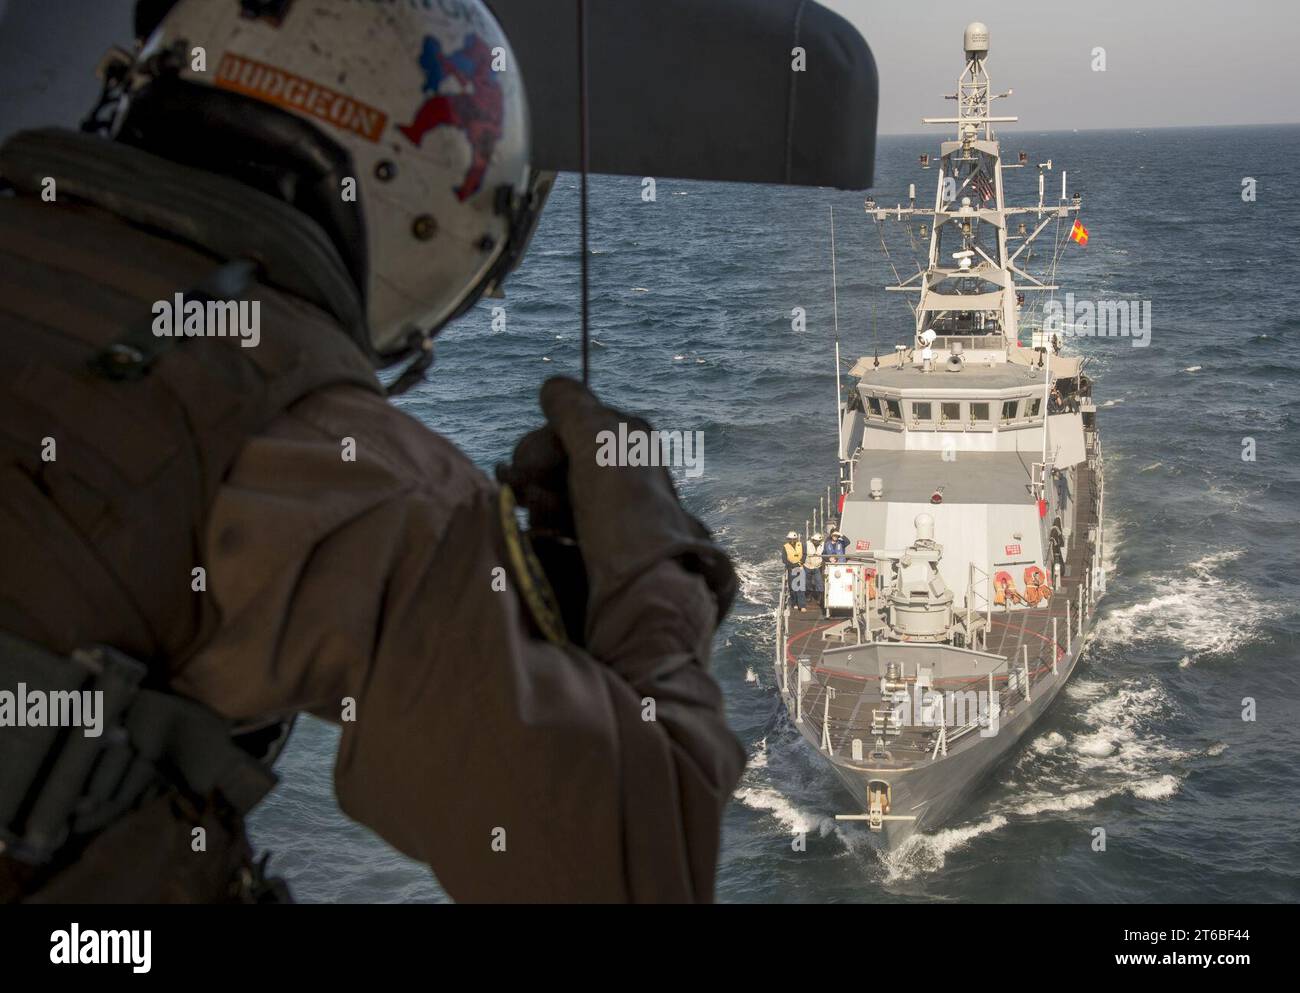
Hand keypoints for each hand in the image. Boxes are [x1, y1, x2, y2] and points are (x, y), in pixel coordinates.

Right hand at [502, 377, 735, 621]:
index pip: (570, 427)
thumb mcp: (599, 441)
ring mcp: (611, 512)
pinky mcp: (599, 547)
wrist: (644, 586)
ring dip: (536, 500)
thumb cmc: (623, 509)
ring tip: (538, 517)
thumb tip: (552, 386)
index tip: (525, 465)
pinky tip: (540, 535)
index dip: (541, 443)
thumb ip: (572, 407)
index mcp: (630, 441)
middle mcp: (624, 472)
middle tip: (521, 491)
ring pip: (555, 493)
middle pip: (559, 459)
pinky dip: (544, 527)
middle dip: (533, 473)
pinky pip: (559, 526)